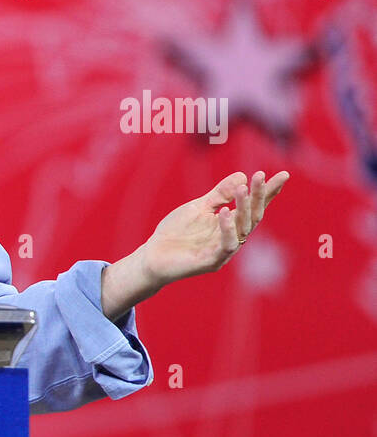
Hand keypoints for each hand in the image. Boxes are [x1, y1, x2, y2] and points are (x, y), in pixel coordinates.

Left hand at [140, 169, 288, 284]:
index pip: (253, 206)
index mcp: (231, 224)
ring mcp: (223, 251)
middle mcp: (232, 237)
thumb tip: (242, 175)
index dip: (268, 192)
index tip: (283, 175)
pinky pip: (226, 245)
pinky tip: (225, 213)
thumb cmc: (176, 232)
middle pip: (252, 215)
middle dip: (258, 195)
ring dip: (243, 207)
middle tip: (260, 175)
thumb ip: (219, 194)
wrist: (153, 256)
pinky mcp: (212, 261)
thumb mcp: (199, 207)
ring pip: (242, 228)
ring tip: (243, 188)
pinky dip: (227, 229)